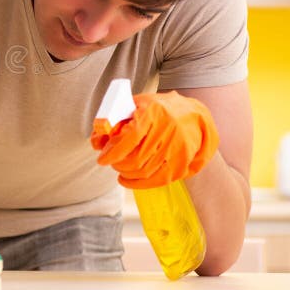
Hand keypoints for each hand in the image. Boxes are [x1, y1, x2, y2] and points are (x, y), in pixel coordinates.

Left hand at [90, 91, 218, 188]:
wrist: (192, 115)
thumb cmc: (158, 109)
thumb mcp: (135, 105)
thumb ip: (115, 121)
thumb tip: (97, 142)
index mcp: (154, 113)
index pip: (130, 137)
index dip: (113, 151)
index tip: (102, 159)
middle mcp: (168, 131)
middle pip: (136, 158)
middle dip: (117, 163)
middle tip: (110, 161)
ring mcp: (177, 149)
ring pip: (145, 171)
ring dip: (126, 173)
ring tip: (118, 167)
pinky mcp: (182, 164)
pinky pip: (157, 180)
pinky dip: (138, 184)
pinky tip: (126, 179)